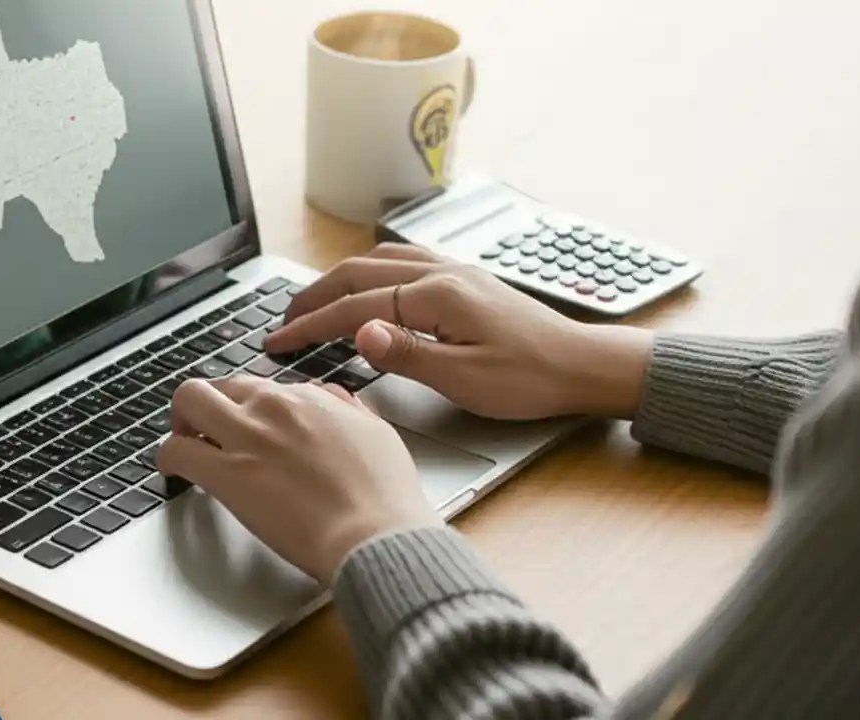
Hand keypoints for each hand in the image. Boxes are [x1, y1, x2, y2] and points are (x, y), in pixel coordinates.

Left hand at [156, 375, 439, 584]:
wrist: (374, 534)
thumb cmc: (384, 497)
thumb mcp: (378, 434)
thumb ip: (349, 412)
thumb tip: (335, 403)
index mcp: (311, 398)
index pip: (263, 387)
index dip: (251, 407)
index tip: (248, 425)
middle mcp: (274, 407)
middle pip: (223, 384)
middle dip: (212, 404)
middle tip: (207, 429)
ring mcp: (247, 437)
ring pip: (190, 400)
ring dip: (182, 420)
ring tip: (184, 443)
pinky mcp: (225, 474)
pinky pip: (176, 451)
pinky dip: (167, 459)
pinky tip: (172, 472)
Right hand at [265, 244, 654, 419]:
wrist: (582, 365)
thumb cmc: (531, 378)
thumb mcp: (465, 379)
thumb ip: (407, 354)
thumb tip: (358, 333)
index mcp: (437, 296)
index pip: (354, 308)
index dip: (310, 326)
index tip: (277, 340)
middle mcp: (442, 273)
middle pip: (358, 274)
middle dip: (314, 296)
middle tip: (282, 320)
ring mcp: (454, 272)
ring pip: (378, 262)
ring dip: (339, 280)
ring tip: (313, 302)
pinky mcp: (465, 281)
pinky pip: (403, 264)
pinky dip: (370, 273)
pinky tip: (368, 286)